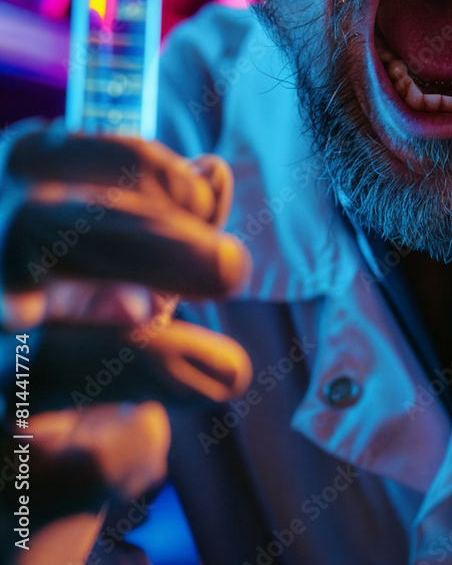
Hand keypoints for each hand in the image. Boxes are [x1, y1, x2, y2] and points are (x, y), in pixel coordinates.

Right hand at [0, 123, 252, 563]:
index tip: (205, 200)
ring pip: (41, 360)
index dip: (130, 166)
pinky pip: (53, 466)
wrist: (28, 482)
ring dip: (153, 359)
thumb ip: (169, 227)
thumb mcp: (121, 282)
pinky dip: (120, 452)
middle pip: (35, 232)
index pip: (37, 158)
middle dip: (149, 240)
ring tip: (230, 371)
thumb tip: (217, 173)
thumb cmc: (80, 353)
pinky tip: (147, 442)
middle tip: (233, 267)